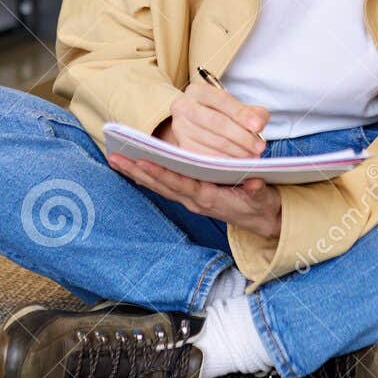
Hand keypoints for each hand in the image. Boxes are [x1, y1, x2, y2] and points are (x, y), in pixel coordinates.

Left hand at [106, 153, 282, 238]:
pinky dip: (147, 176)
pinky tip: (132, 166)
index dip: (162, 173)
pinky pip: (164, 186)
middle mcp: (195, 201)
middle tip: (115, 156)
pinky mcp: (190, 197)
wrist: (263, 221)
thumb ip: (257, 190)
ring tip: (115, 158)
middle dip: (137, 171)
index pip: (181, 184)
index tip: (142, 161)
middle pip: (161, 184)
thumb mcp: (263, 197)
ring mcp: (190, 200)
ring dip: (136, 173)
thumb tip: (254, 183)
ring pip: (159, 186)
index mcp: (210, 198)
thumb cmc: (261, 205)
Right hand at [154, 78, 268, 157]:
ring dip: (236, 151)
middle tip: (260, 147)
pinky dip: (224, 161)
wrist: (197, 126)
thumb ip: (252, 112)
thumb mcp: (237, 108)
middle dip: (241, 136)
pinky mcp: (181, 147)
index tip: (259, 126)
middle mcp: (183, 107)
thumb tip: (259, 123)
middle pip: (216, 122)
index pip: (222, 100)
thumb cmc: (221, 115)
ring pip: (212, 141)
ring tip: (253, 156)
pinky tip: (238, 163)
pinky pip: (205, 156)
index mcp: (198, 91)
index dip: (241, 113)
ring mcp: (179, 128)